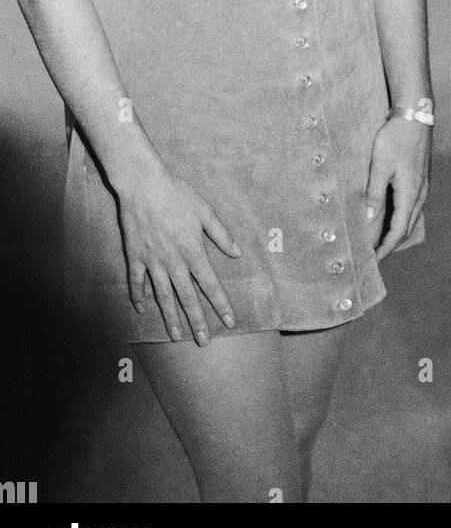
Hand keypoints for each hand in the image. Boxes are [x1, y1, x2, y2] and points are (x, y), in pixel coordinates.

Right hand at [117, 161, 240, 344]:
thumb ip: (222, 235)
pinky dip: (139, 297)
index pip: (211, 285)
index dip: (221, 305)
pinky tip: (142, 309)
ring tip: (176, 336)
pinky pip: (137, 282)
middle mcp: (174, 262)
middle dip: (197, 322)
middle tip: (203, 342)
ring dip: (170, 317)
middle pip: (188, 298)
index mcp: (193, 252)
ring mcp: (153, 262)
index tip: (229, 322)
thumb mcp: (205, 211)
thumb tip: (237, 253)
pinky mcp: (135, 257)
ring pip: (163, 297)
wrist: (144, 185)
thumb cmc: (177, 194)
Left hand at [364, 115, 430, 260]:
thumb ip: (375, 193)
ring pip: (411, 218)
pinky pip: (412, 207)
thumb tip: (370, 219)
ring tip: (379, 239)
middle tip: (374, 255)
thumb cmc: (397, 137)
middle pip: (407, 228)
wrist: (415, 115)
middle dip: (391, 244)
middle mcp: (420, 193)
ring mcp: (423, 186)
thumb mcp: (380, 165)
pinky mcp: (421, 179)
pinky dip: (401, 218)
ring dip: (396, 231)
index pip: (398, 231)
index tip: (373, 260)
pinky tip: (390, 216)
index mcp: (411, 193)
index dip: (385, 247)